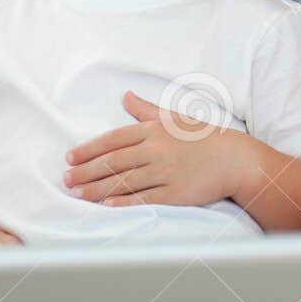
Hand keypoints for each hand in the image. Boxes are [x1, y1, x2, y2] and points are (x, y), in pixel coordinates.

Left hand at [63, 91, 255, 207]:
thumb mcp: (174, 117)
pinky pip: (144, 198)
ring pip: (123, 181)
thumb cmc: (204, 136)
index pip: (113, 139)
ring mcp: (164, 173)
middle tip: (66, 179)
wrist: (234, 159)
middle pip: (112, 162)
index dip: (89, 149)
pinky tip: (106, 206)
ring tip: (77, 194)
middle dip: (85, 171)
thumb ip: (146, 108)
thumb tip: (125, 95)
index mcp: (153, 130)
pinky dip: (123, 202)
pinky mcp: (174, 193)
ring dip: (96, 188)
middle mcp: (155, 150)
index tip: (70, 157)